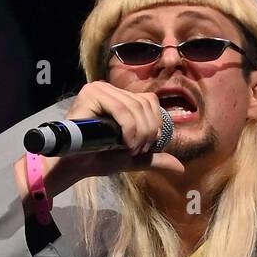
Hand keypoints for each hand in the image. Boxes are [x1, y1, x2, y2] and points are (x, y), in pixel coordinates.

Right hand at [36, 81, 186, 198]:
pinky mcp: (91, 95)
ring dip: (139, 134)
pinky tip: (123, 144)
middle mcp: (110, 89)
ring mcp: (99, 89)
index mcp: (120, 98)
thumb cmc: (99, 158)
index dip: (155, 124)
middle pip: (145, 103)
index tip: (145, 147)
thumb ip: (155, 158)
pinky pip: (121, 110)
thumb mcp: (134, 158)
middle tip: (137, 150)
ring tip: (129, 150)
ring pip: (135, 108)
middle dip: (148, 132)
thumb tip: (180, 168)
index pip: (150, 101)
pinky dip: (128, 130)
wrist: (76, 166)